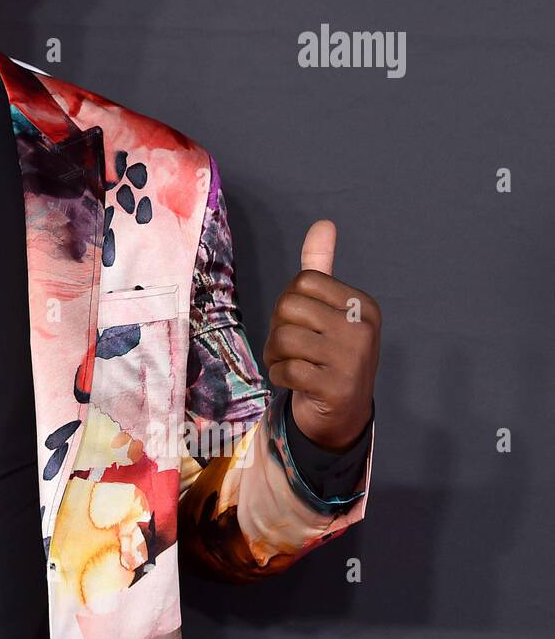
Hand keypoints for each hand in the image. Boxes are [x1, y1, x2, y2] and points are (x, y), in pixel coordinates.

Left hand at [264, 220, 379, 450]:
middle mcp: (363, 328)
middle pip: (289, 306)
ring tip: (290, 364)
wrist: (342, 414)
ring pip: (284, 338)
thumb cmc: (328, 354)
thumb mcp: (327, 309)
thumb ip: (321, 267)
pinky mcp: (338, 387)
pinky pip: (287, 369)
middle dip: (278, 328)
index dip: (289, 302)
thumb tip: (323, 224)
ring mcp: (354, 359)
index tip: (300, 324)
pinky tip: (295, 382)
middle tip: (291, 348)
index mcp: (362, 304)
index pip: (303, 281)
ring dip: (275, 354)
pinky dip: (279, 376)